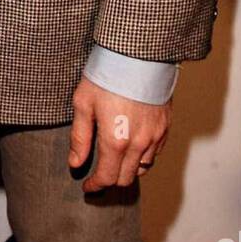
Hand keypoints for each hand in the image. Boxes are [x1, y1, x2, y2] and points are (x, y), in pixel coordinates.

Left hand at [69, 76, 171, 192]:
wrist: (137, 55)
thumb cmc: (107, 75)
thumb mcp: (84, 103)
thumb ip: (80, 137)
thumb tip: (75, 163)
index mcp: (115, 141)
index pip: (107, 177)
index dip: (95, 186)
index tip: (88, 186)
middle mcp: (138, 144)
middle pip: (125, 178)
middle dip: (110, 180)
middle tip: (98, 175)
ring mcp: (154, 137)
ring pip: (142, 168)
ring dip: (127, 170)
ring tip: (114, 160)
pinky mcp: (165, 127)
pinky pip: (154, 153)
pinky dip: (142, 157)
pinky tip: (131, 147)